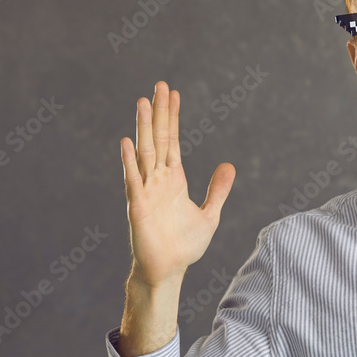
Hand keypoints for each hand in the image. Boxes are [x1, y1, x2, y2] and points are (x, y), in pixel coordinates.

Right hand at [120, 81, 235, 288]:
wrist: (169, 271)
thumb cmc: (184, 245)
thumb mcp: (210, 214)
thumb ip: (218, 190)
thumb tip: (229, 165)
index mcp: (174, 180)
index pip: (172, 141)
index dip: (172, 117)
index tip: (173, 93)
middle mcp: (158, 180)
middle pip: (157, 138)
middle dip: (159, 112)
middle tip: (159, 85)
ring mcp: (146, 191)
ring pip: (144, 152)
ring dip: (143, 127)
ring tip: (142, 102)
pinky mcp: (138, 207)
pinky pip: (133, 181)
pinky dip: (129, 162)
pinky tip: (126, 142)